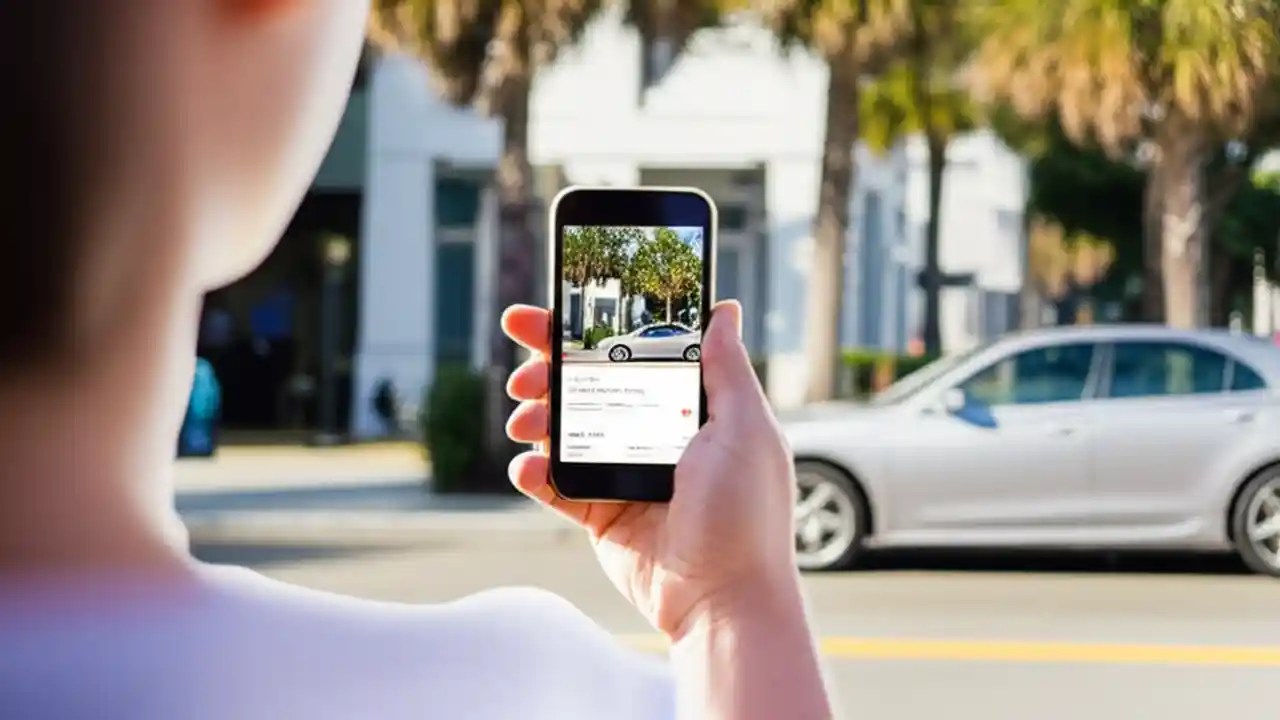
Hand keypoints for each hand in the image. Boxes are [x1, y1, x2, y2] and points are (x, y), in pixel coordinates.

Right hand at [502, 300, 799, 639]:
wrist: (723, 600)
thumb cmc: (747, 515)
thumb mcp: (746, 428)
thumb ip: (726, 369)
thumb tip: (723, 309)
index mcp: (689, 409)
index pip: (634, 354)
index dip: (594, 332)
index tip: (553, 309)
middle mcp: (653, 435)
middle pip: (589, 387)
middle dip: (548, 368)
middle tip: (524, 365)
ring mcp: (623, 475)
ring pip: (564, 431)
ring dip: (536, 418)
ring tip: (525, 421)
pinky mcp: (601, 514)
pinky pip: (556, 485)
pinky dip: (534, 472)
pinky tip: (530, 466)